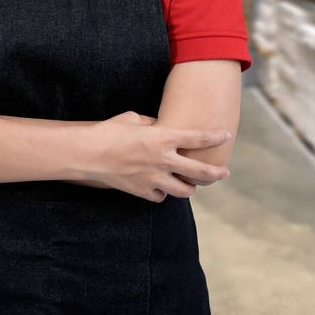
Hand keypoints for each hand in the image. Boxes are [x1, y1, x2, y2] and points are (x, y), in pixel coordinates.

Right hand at [87, 111, 231, 202]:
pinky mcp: (142, 192)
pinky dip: (163, 192)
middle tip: (224, 172)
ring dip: (190, 187)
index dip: (214, 137)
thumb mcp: (133, 118)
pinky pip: (160, 196)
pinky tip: (160, 186)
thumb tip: (160, 127)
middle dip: (216, 173)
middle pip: (199, 172)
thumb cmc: (109, 130)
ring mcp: (154, 179)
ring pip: (184, 190)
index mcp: (162, 138)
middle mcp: (163, 160)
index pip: (197, 138)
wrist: (89, 154)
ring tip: (192, 183)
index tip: (225, 135)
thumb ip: (152, 124)